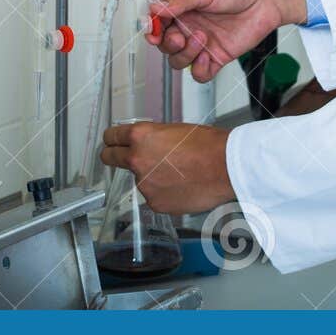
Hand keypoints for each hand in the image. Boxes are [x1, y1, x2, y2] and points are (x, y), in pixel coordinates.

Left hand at [99, 122, 233, 214]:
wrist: (224, 167)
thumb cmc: (207, 146)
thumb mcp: (173, 131)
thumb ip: (152, 139)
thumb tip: (146, 147)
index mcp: (140, 137)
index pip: (112, 136)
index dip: (111, 139)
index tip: (110, 143)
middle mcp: (137, 160)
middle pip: (110, 158)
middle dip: (112, 156)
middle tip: (117, 157)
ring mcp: (144, 184)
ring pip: (140, 180)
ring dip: (151, 178)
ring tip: (178, 174)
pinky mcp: (155, 203)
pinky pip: (154, 197)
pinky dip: (164, 193)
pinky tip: (181, 186)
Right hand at [149, 0, 306, 82]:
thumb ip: (180, 0)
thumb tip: (155, 9)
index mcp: (183, 8)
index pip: (158, 22)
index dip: (152, 29)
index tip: (153, 32)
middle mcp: (190, 26)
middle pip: (165, 45)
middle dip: (168, 43)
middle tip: (180, 36)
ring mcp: (203, 43)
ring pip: (179, 60)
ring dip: (185, 55)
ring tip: (202, 39)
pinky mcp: (218, 56)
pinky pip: (200, 73)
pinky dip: (200, 69)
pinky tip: (208, 57)